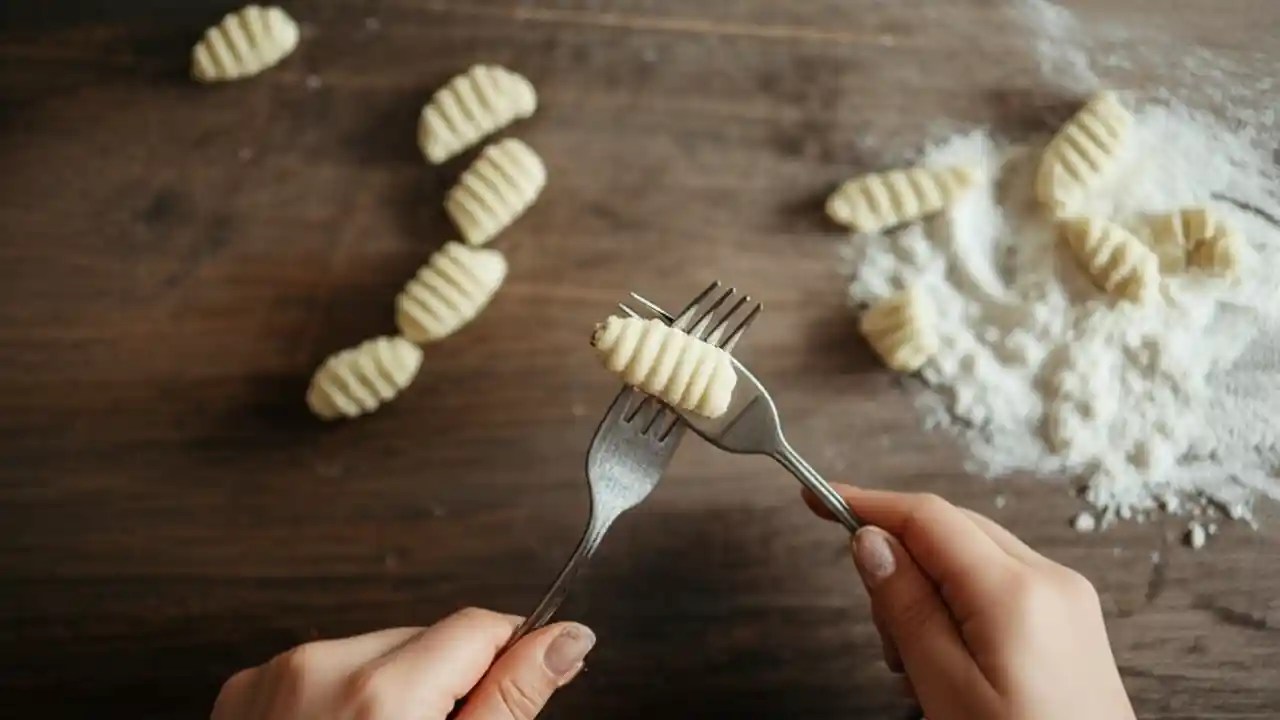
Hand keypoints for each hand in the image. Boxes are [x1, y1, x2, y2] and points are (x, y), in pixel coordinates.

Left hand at [212, 608, 594, 719]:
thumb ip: (512, 701)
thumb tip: (568, 640)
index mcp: (381, 694)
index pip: (482, 626)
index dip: (509, 659)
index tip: (514, 693)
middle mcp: (320, 670)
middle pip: (426, 640)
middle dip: (445, 684)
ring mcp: (272, 678)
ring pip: (373, 654)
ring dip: (391, 692)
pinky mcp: (244, 691)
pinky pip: (321, 672)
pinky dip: (339, 702)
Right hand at [806, 484, 1135, 719]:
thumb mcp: (946, 690)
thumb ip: (907, 610)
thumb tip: (872, 541)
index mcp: (1016, 592)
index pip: (927, 517)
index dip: (867, 503)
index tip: (818, 499)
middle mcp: (1051, 579)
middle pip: (950, 531)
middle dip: (900, 561)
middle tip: (881, 632)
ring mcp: (1067, 599)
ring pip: (972, 556)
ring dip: (929, 590)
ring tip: (920, 668)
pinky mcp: (1071, 621)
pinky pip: (1000, 585)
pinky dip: (960, 606)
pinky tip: (950, 659)